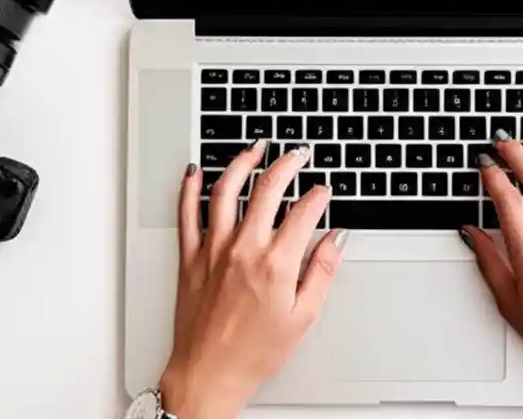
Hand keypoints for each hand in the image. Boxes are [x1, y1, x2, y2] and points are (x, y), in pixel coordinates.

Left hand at [160, 142, 345, 418]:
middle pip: (267, 188)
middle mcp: (243, 250)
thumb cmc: (253, 353)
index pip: (303, 212)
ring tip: (255, 148)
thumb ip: (322, 272)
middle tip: (298, 154)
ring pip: (225, 190)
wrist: (208, 374)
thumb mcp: (303, 317)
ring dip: (242, 162)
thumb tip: (336, 240)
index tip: (323, 190)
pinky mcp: (190, 258)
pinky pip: (186, 213)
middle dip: (287, 164)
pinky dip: (190, 188)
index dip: (318, 195)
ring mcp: (213, 250)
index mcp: (276, 264)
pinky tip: (196, 172)